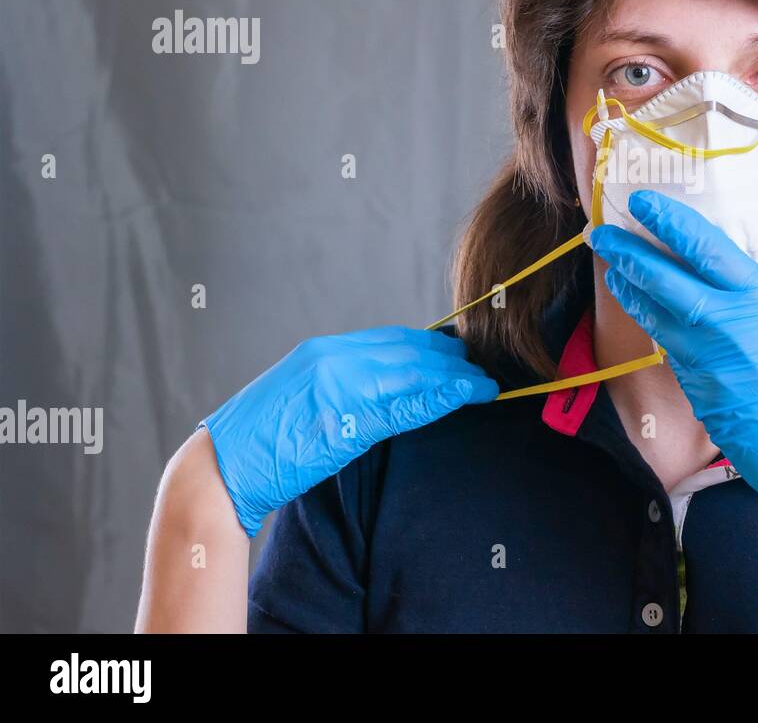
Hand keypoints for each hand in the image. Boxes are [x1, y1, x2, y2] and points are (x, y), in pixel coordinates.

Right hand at [200, 326, 497, 536]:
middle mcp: (333, 359)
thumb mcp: (305, 397)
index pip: (394, 339)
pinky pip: (402, 406)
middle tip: (485, 368)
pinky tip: (462, 397)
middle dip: (452, 359)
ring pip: (413, 372)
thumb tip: (387, 385)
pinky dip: (437, 399)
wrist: (219, 472)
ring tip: (485, 384)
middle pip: (410, 350)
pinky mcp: (343, 421)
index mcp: (323, 352)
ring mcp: (338, 387)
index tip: (462, 353)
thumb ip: (345, 384)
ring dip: (454, 377)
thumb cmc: (262, 442)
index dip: (433, 345)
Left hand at [590, 190, 757, 528]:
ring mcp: (706, 366)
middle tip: (599, 234)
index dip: (668, 221)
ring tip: (614, 271)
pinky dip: (658, 329)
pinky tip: (653, 319)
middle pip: (662, 281)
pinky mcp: (700, 397)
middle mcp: (725, 329)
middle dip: (627, 253)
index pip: (704, 249)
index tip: (642, 202)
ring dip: (632, 291)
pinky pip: (673, 353)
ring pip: (657, 318)